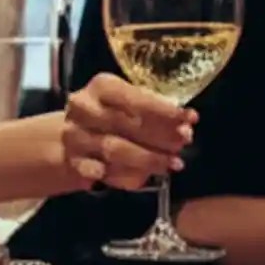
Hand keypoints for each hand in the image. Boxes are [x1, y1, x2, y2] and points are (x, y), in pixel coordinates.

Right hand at [62, 73, 196, 190]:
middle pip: (125, 124)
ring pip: (115, 151)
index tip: (190, 118)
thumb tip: (187, 122)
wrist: (74, 134)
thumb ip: (155, 108)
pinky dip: (128, 176)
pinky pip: (106, 173)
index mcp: (101, 87)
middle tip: (185, 142)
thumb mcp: (131, 99)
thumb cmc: (113, 113)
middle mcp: (83, 110)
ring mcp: (75, 138)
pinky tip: (146, 177)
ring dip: (149, 158)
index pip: (134, 98)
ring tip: (173, 163)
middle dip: (160, 135)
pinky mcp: (74, 163)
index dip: (164, 110)